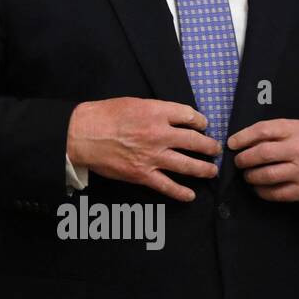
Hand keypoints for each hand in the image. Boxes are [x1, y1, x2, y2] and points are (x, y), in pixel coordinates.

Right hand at [66, 97, 219, 202]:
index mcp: (157, 113)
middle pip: (195, 141)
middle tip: (215, 149)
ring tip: (212, 171)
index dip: (202, 122)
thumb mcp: (133, 103)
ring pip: (188, 166)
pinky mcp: (143, 174)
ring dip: (204, 169)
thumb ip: (155, 111)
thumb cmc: (103, 115)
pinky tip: (190, 195)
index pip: (190, 116)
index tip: (204, 126)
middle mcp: (160, 135)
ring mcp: (153, 157)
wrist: (82, 134)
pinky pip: (168, 186)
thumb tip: (171, 118)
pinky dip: (182, 192)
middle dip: (209, 146)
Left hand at [228, 119, 298, 203]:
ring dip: (250, 176)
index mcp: (296, 131)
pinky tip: (258, 187)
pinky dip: (261, 191)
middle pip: (262, 154)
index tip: (232, 144)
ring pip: (267, 175)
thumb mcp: (297, 129)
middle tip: (238, 162)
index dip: (243, 137)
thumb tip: (241, 139)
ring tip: (248, 175)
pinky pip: (276, 193)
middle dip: (244, 159)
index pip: (263, 130)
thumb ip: (273, 130)